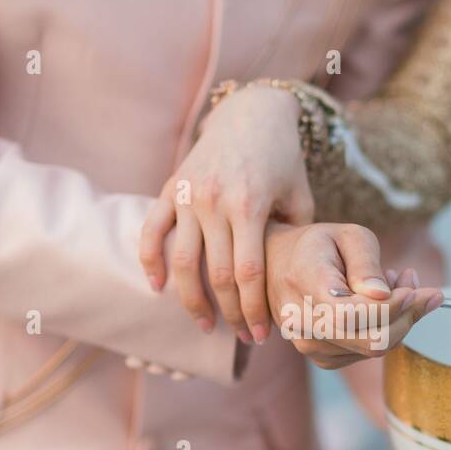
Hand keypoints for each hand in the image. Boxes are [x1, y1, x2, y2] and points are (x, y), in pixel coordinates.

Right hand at [139, 84, 312, 344]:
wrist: (251, 112)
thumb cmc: (283, 160)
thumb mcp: (300, 197)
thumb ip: (293, 239)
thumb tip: (286, 282)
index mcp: (250, 205)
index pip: (248, 273)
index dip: (253, 309)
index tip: (261, 335)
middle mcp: (215, 201)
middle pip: (216, 275)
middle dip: (229, 313)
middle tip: (241, 336)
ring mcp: (189, 195)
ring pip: (181, 262)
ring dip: (191, 300)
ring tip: (205, 324)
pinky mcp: (171, 189)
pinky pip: (152, 232)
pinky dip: (150, 262)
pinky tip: (157, 289)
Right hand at [264, 221, 442, 368]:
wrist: (277, 265)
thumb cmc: (317, 246)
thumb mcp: (347, 236)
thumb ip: (366, 264)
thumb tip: (384, 296)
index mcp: (305, 285)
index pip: (355, 314)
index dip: (393, 307)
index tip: (415, 288)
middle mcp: (302, 323)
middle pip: (371, 340)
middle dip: (405, 314)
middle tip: (413, 283)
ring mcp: (309, 345)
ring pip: (374, 349)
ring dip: (397, 320)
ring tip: (392, 286)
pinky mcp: (322, 358)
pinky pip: (367, 353)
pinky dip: (384, 330)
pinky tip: (377, 305)